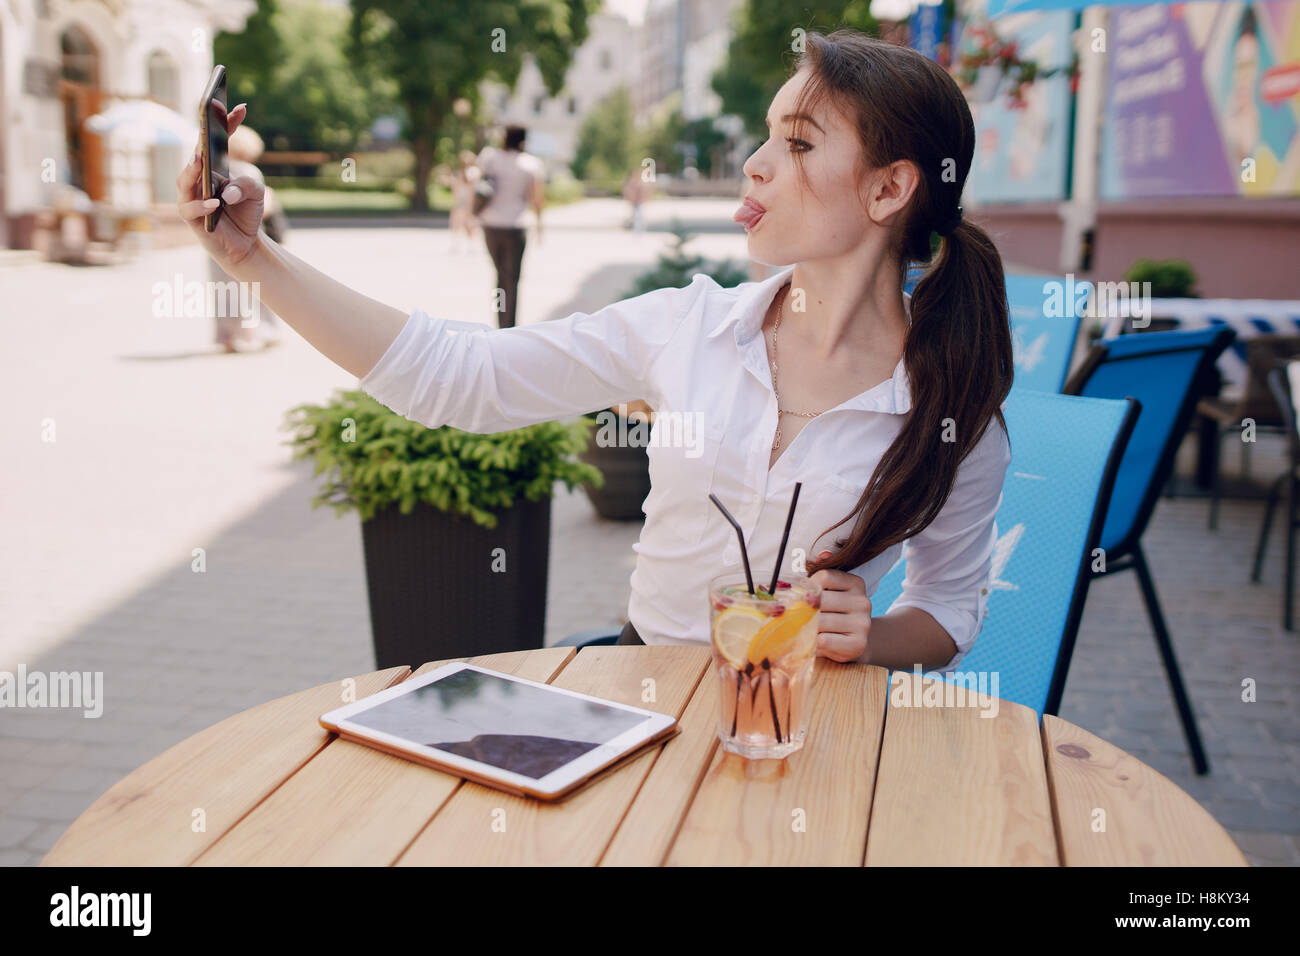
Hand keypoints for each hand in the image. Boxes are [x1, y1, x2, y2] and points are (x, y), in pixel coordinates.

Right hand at [176, 102, 265, 272]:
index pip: (217, 141)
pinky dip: (202, 205)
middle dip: (201, 139)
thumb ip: (247, 185)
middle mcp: (198, 179)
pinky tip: (216, 202)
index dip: (227, 123)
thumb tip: (226, 191)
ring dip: (192, 170)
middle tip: (206, 123)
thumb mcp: (256, 193)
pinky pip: (190, 209)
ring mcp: (191, 197)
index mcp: (214, 167)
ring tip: (201, 160)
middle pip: (196, 155)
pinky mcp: (191, 218)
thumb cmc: (246, 213)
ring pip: (184, 181)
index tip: (240, 108)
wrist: (245, 244)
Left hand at [810, 550, 871, 662]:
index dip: (808, 586)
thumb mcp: (830, 592)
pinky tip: (814, 642)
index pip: (824, 576)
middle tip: (795, 615)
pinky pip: (825, 641)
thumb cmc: (834, 614)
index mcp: (856, 584)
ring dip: (807, 627)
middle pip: (821, 600)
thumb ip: (822, 574)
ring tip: (803, 630)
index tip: (804, 596)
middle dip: (804, 609)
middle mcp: (863, 602)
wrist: (853, 643)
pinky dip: (814, 643)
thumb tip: (824, 554)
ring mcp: (863, 624)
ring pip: (821, 621)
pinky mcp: (858, 644)